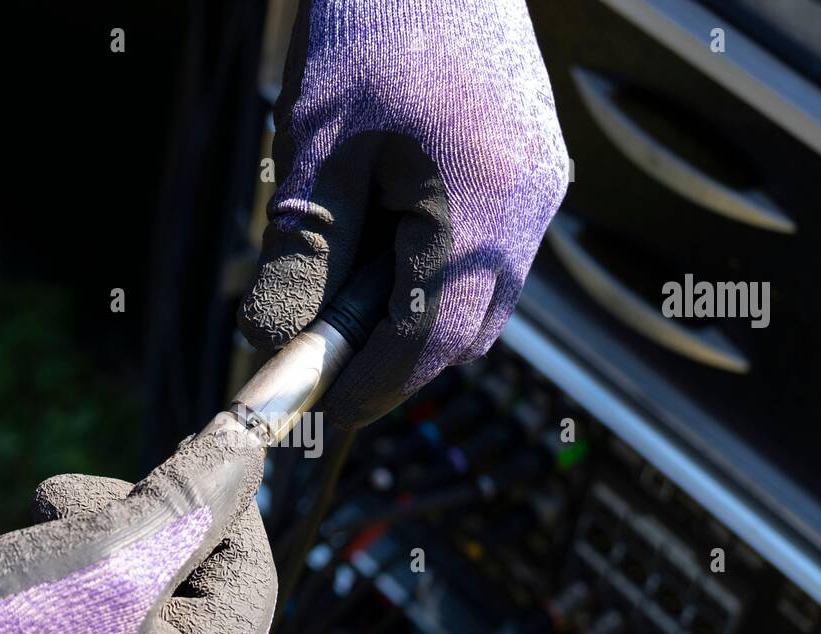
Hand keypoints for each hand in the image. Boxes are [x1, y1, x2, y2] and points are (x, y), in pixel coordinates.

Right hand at [0, 432, 275, 633]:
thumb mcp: (110, 554)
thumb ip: (191, 500)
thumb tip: (248, 445)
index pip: (251, 578)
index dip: (227, 505)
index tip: (194, 447)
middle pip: (195, 576)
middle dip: (144, 518)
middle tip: (78, 495)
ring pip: (139, 579)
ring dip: (98, 530)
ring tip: (40, 521)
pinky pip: (93, 602)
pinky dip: (67, 562)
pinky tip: (22, 557)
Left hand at [240, 0, 567, 428]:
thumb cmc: (368, 27)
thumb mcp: (316, 150)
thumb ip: (302, 257)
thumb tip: (276, 343)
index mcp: (483, 207)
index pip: (432, 340)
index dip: (374, 387)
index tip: (324, 408)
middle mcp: (531, 209)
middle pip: (466, 334)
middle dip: (395, 359)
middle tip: (326, 356)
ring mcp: (544, 187)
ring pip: (484, 300)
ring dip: (419, 317)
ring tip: (349, 294)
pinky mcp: (539, 167)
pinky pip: (495, 256)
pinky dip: (441, 273)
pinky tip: (389, 242)